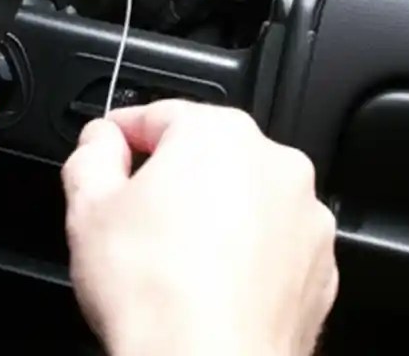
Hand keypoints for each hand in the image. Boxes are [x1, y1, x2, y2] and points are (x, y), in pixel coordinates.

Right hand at [61, 100, 337, 355]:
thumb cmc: (156, 294)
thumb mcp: (88, 209)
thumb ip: (91, 155)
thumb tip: (102, 140)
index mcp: (220, 135)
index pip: (159, 115)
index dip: (123, 133)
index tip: (107, 149)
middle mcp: (275, 165)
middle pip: (209, 157)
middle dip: (172, 180)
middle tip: (134, 220)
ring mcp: (305, 218)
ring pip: (246, 201)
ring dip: (214, 218)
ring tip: (174, 262)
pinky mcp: (320, 268)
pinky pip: (273, 247)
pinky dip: (245, 257)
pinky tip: (210, 286)